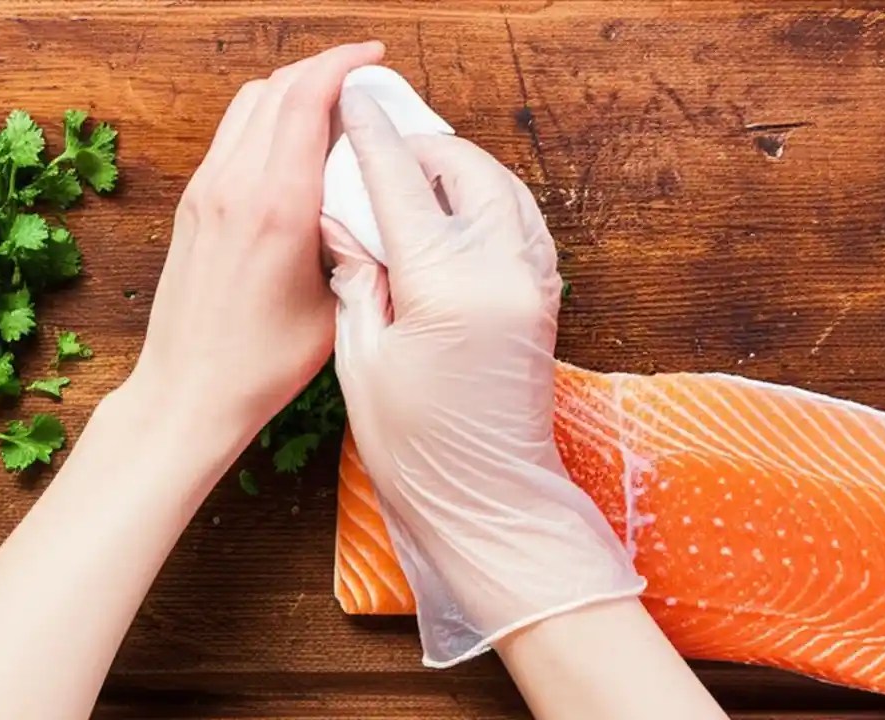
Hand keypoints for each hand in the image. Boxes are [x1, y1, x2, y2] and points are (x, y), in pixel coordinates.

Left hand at [131, 41, 385, 441]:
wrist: (188, 393)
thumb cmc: (262, 364)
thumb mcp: (336, 306)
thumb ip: (356, 243)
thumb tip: (376, 202)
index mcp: (275, 206)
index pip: (306, 98)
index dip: (343, 64)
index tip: (374, 58)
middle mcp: (233, 186)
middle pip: (277, 88)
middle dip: (323, 70)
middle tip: (362, 82)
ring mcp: (205, 192)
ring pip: (248, 105)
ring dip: (291, 92)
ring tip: (331, 108)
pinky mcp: (192, 205)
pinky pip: (231, 137)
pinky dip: (266, 121)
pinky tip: (294, 147)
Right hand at [323, 92, 644, 665]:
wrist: (490, 503)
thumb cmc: (418, 449)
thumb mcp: (363, 360)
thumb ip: (356, 277)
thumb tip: (341, 219)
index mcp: (449, 284)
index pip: (402, 182)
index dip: (370, 137)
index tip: (350, 102)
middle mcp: (503, 269)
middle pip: (462, 166)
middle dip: (417, 147)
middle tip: (373, 152)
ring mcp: (533, 281)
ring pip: (499, 185)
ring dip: (455, 168)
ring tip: (407, 179)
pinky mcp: (543, 297)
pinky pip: (520, 218)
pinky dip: (485, 198)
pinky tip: (450, 213)